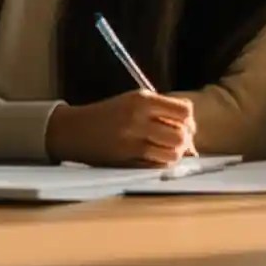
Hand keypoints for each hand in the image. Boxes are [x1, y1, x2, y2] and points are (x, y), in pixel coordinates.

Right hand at [45, 90, 196, 166]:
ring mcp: (132, 142)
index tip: (185, 124)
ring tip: (167, 149)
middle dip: (185, 139)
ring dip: (175, 154)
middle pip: (181, 135)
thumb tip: (191, 130)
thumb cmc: (110, 114)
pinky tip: (155, 157)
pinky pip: (157, 165)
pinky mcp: (126, 161)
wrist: (74, 129)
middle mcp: (138, 120)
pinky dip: (162, 163)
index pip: (184, 111)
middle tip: (179, 140)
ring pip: (173, 154)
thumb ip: (162, 110)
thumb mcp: (134, 100)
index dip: (189, 120)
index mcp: (142, 100)